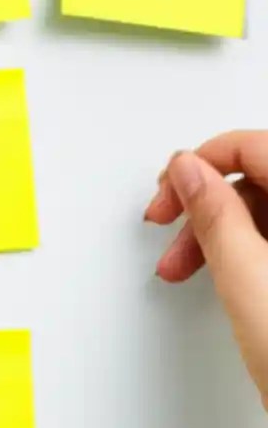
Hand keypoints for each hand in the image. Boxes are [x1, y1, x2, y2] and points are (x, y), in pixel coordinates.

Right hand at [145, 131, 267, 406]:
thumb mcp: (249, 281)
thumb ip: (215, 215)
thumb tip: (189, 170)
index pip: (259, 147)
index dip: (207, 158)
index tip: (172, 186)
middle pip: (262, 176)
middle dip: (206, 201)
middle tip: (169, 223)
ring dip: (218, 229)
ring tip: (184, 263)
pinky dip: (243, 248)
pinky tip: (219, 272)